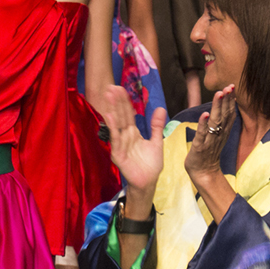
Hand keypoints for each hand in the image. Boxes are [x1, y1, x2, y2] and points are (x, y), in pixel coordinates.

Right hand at [101, 86, 165, 200]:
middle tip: (111, 86)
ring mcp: (120, 144)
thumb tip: (160, 108)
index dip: (124, 101)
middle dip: (116, 101)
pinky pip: (115, 139)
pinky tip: (110, 116)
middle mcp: (124, 137)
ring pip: (117, 124)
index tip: (120, 88)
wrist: (148, 182)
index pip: (128, 114)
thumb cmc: (150, 164)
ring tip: (109, 96)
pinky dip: (113, 127)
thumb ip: (157, 126)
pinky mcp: (117, 154)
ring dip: (113, 109)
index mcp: (133, 133)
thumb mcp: (156, 142)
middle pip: (121, 116)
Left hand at [184, 85, 234, 187]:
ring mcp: (210, 140)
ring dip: (217, 108)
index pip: (229, 113)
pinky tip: (204, 114)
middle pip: (224, 115)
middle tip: (229, 87)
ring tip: (218, 94)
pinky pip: (202, 134)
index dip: (231, 100)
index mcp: (223, 131)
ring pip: (215, 122)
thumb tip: (224, 105)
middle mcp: (219, 134)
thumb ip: (221, 121)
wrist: (204, 173)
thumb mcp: (218, 135)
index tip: (232, 86)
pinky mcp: (199, 147)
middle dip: (226, 100)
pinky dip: (203, 124)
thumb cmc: (209, 152)